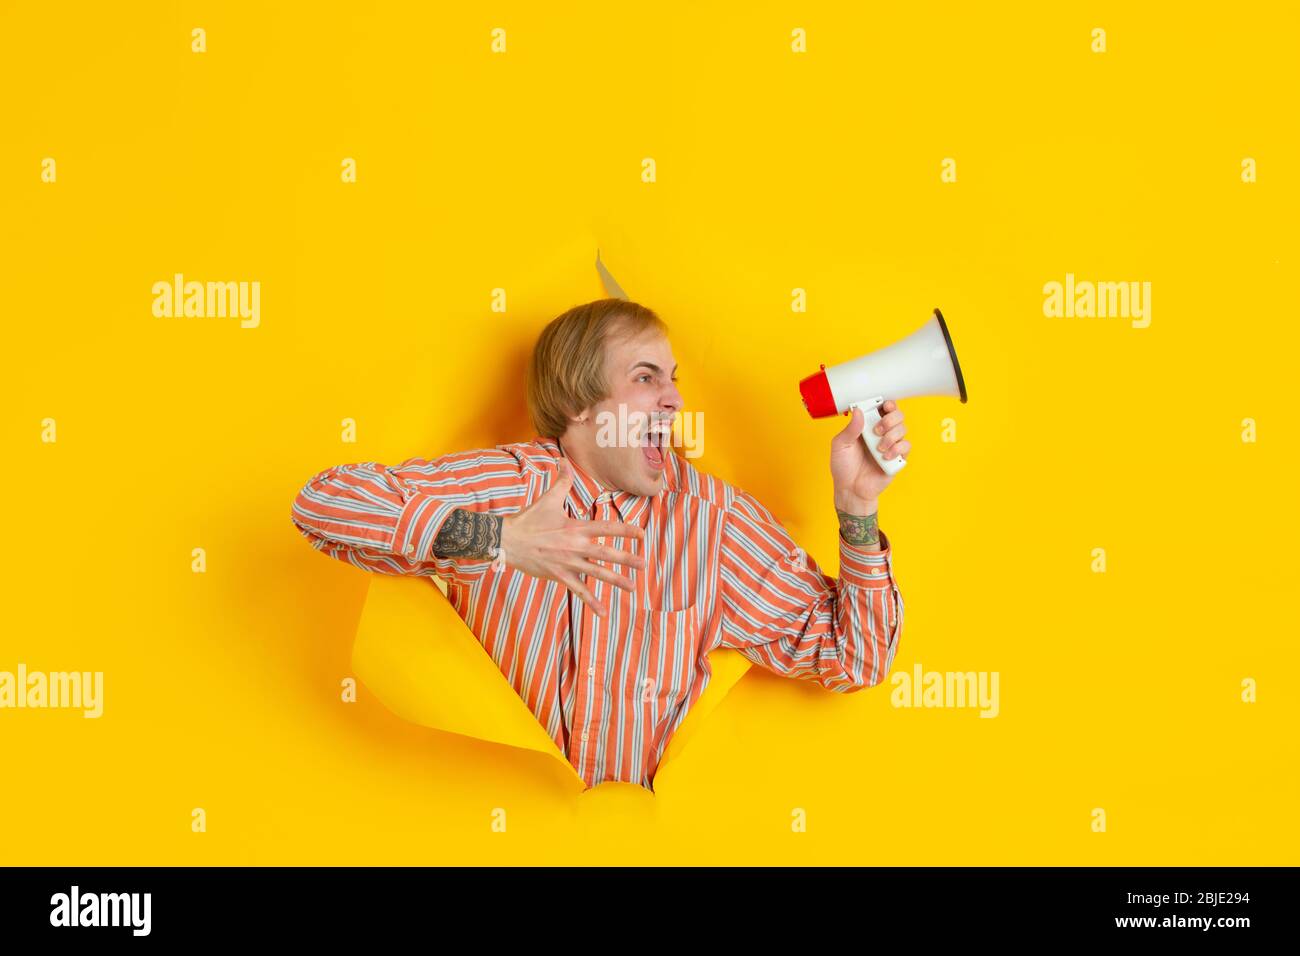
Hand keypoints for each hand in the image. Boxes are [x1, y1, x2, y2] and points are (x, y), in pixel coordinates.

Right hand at [499, 457, 646, 616]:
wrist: (508, 540)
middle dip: (627, 559)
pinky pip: (579, 591)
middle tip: (644, 564)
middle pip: (607, 553)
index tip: (642, 534)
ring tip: (632, 588)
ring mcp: (568, 563)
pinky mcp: (559, 576)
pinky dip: (591, 602)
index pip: (607, 528)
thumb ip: (561, 482)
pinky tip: (603, 612)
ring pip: (597, 573)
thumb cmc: (529, 519)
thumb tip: (564, 461)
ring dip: (616, 581)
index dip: (626, 530)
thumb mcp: (548, 499)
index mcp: (576, 527)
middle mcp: (575, 546)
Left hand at [829, 400, 908, 509]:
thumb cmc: (844, 467)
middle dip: (890, 419)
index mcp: (867, 426)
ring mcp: (890, 445)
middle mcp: (881, 433)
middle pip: (897, 415)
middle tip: (877, 430)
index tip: (884, 405)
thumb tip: (859, 412)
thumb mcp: (840, 445)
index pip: (882, 408)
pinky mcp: (897, 458)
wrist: (851, 490)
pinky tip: (885, 456)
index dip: (887, 403)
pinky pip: (906, 446)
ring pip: (903, 429)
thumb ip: (850, 429)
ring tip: (879, 448)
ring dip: (891, 436)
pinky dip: (897, 449)